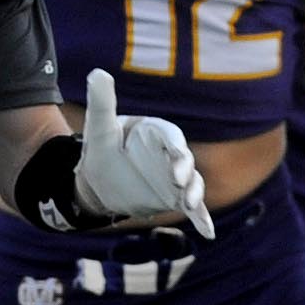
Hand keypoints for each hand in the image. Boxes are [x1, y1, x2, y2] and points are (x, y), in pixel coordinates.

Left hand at [75, 70, 208, 234]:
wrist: (96, 181)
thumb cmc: (100, 149)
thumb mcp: (98, 127)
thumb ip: (101, 102)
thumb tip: (96, 73)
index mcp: (156, 133)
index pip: (171, 137)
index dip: (175, 147)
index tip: (174, 158)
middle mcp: (170, 154)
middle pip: (185, 161)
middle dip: (186, 172)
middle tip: (179, 184)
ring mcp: (175, 178)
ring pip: (192, 184)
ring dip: (195, 195)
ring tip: (190, 206)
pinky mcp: (174, 197)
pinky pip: (193, 208)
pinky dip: (202, 219)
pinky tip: (208, 232)